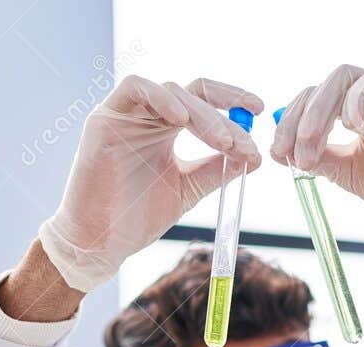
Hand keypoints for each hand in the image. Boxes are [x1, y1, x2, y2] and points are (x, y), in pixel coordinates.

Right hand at [37, 76, 263, 292]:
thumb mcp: (189, 189)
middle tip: (242, 143)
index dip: (232, 100)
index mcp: (165, 129)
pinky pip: (134, 88)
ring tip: (222, 142)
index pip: (203, 99)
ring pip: (170, 92)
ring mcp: (125, 115)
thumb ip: (217, 169)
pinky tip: (182, 119)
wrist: (103, 242)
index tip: (260, 110)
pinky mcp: (104, 119)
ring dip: (202, 113)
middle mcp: (146, 116)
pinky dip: (162, 98)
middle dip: (223, 118)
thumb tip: (256, 156)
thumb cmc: (138, 216)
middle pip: (193, 94)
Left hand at [270, 66, 363, 233]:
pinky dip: (356, 101)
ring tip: (314, 147)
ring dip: (319, 111)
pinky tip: (350, 128)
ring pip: (342, 77)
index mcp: (353, 108)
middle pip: (320, 86)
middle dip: (298, 121)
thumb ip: (319, 158)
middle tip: (293, 154)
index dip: (289, 123)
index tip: (278, 153)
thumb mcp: (347, 173)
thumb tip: (283, 151)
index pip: (310, 99)